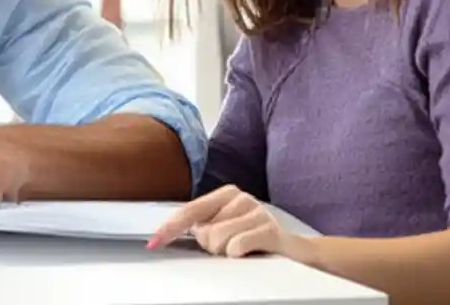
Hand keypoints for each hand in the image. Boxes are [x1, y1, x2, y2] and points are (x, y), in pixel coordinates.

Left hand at [149, 185, 304, 257]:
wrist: (295, 251)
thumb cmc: (255, 239)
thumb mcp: (226, 228)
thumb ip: (204, 225)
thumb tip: (178, 231)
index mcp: (226, 194)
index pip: (190, 211)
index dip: (170, 228)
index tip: (155, 242)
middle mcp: (241, 197)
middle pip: (204, 231)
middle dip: (211, 246)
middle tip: (229, 248)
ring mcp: (257, 211)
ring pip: (219, 241)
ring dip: (227, 253)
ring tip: (243, 250)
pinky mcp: (270, 229)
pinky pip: (237, 247)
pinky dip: (239, 255)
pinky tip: (252, 252)